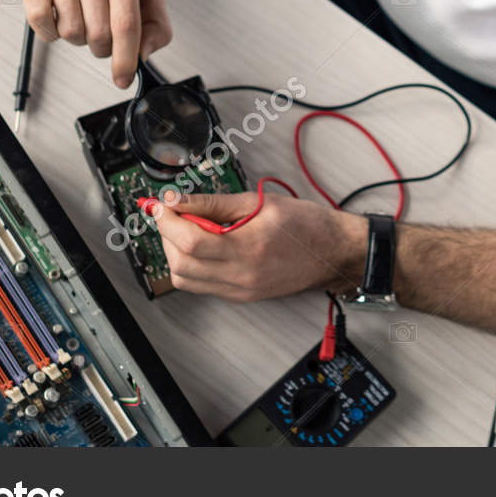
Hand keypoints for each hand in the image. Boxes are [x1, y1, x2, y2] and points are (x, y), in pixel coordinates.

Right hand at [20, 0, 171, 88]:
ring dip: (78, 37)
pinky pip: (41, 26)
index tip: (123, 79)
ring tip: (82, 15)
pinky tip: (60, 13)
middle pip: (98, 34)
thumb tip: (142, 54)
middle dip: (103, 47)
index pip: (126, 24)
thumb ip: (156, 25)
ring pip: (70, 33)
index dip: (125, 59)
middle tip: (102, 35)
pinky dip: (51, 32)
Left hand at [151, 191, 366, 303]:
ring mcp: (240, 290)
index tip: (161, 205)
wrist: (334, 252)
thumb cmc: (307, 224)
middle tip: (174, 213)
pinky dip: (192, 265)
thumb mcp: (261, 202)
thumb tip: (179, 200)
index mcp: (248, 248)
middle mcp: (241, 276)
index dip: (167, 221)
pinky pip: (201, 285)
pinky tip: (205, 245)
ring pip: (185, 280)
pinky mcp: (240, 296)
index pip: (190, 240)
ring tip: (190, 229)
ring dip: (177, 253)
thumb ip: (215, 202)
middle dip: (167, 236)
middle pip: (180, 264)